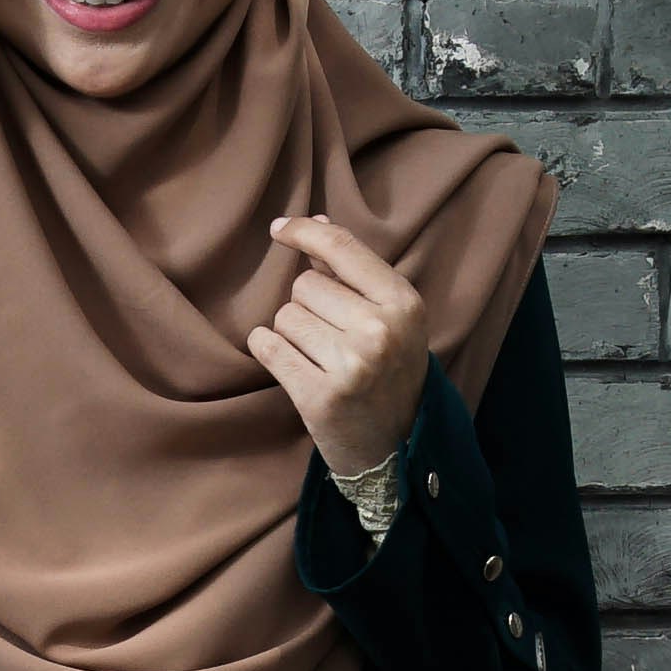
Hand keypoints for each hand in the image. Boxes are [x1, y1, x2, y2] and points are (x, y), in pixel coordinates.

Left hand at [255, 214, 429, 478]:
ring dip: (291, 333)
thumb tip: (317, 222)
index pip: (341, 248)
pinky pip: (267, 348)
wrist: (396, 448)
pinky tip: (291, 365)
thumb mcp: (391, 317)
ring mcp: (350, 366)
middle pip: (305, 284)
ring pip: (284, 316)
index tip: (278, 229)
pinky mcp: (319, 397)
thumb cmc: (389, 372)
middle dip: (308, 305)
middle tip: (333, 338)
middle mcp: (379, 331)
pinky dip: (269, 351)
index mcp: (403, 303)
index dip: (304, 232)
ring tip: (320, 358)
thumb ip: (355, 271)